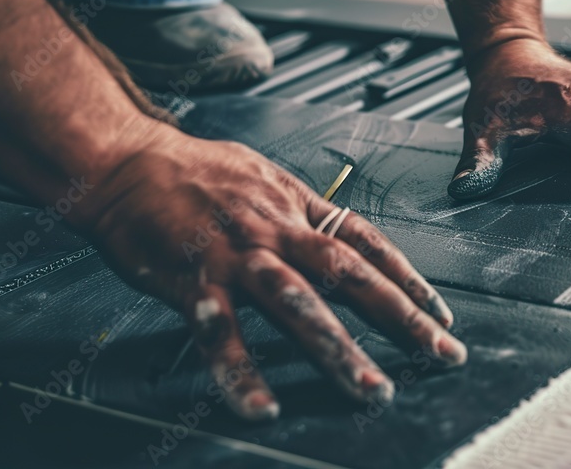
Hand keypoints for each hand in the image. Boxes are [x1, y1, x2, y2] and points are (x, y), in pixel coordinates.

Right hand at [78, 127, 465, 420]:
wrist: (128, 162)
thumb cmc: (197, 172)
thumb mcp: (267, 177)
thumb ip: (307, 212)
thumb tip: (346, 234)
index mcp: (297, 210)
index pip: (368, 244)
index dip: (409, 280)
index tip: (442, 315)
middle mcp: (276, 233)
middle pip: (350, 277)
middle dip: (401, 318)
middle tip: (442, 355)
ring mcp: (238, 259)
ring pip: (298, 306)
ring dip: (340, 350)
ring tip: (374, 389)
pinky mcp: (194, 283)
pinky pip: (221, 337)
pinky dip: (241, 374)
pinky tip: (262, 407)